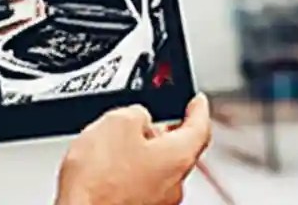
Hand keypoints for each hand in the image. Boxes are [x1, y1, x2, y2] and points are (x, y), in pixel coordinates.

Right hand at [57, 94, 211, 204]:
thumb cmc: (98, 182)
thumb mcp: (117, 123)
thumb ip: (137, 113)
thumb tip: (138, 118)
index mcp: (178, 157)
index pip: (200, 127)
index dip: (198, 110)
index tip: (197, 102)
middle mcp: (174, 185)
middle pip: (178, 151)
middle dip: (163, 134)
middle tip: (151, 122)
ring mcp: (157, 203)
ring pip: (157, 172)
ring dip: (142, 157)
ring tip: (116, 149)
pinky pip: (139, 188)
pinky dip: (128, 177)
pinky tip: (107, 173)